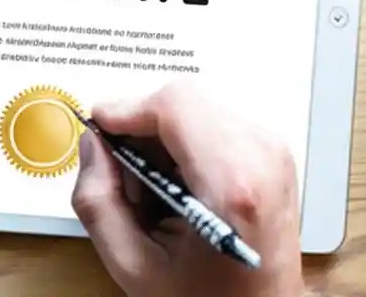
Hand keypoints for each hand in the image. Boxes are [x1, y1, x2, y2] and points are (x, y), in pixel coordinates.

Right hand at [71, 82, 304, 296]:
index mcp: (231, 186)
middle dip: (143, 128)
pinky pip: (214, 120)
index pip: (174, 105)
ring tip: (155, 189)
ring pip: (196, 108)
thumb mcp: (134, 265)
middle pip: (183, 101)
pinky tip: (179, 184)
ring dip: (163, 136)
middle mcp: (261, 158)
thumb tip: (93, 143)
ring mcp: (272, 151)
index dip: (128, 109)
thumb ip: (97, 201)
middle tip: (128, 177)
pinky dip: (185, 141)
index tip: (101, 129)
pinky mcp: (272, 152)